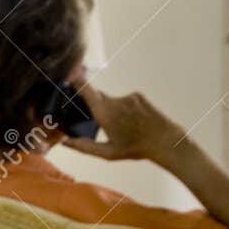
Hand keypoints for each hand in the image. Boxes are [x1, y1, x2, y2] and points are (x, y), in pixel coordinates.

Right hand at [63, 86, 187, 162]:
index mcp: (105, 114)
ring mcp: (128, 97)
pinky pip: (124, 99)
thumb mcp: (107, 153)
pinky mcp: (138, 95)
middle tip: (97, 120)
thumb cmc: (134, 149)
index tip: (70, 75)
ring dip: (111, 109)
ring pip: (111, 100)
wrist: (164, 140)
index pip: (87, 92)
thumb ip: (83, 146)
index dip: (77, 82)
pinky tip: (131, 120)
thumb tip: (64, 142)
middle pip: (97, 96)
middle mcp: (115, 101)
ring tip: (121, 125)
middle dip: (93, 105)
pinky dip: (123, 107)